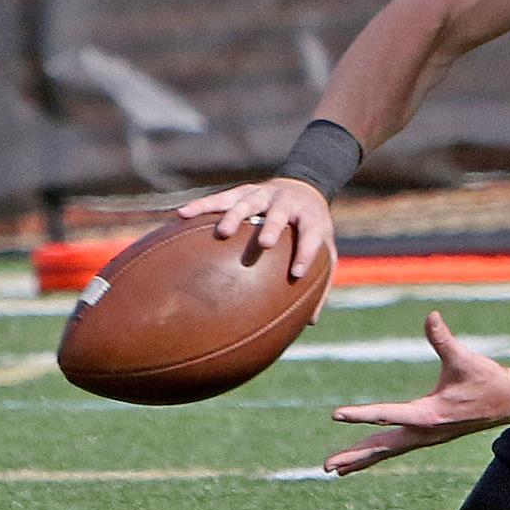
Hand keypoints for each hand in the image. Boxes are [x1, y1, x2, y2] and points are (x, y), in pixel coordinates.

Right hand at [177, 177, 335, 282]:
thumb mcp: (326, 249)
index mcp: (310, 218)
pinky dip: (202, 206)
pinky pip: (221, 198)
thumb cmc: (311, 228)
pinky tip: (183, 215)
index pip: (311, 235)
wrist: (305, 188)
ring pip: (248, 202)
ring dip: (235, 216)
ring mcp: (264, 194)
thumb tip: (310, 321)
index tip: (297, 274)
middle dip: (271, 227)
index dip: (306, 253)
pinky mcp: (244, 190)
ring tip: (222, 233)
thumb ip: (320, 281)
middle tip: (265, 243)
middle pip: (279, 213)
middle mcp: (287, 202)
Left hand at [323, 311, 509, 474]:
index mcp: (429, 414)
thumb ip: (444, 339)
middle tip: (326, 467)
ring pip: (387, 451)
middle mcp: (424, 432)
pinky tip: (365, 456)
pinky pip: (396, 447)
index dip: (361, 413)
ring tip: (335, 470)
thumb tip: (431, 316)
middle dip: (354, 456)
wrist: (508, 402)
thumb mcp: (464, 359)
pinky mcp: (428, 436)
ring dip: (362, 459)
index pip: (387, 414)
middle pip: (382, 446)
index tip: (336, 415)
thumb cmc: (486, 379)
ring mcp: (426, 437)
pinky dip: (378, 453)